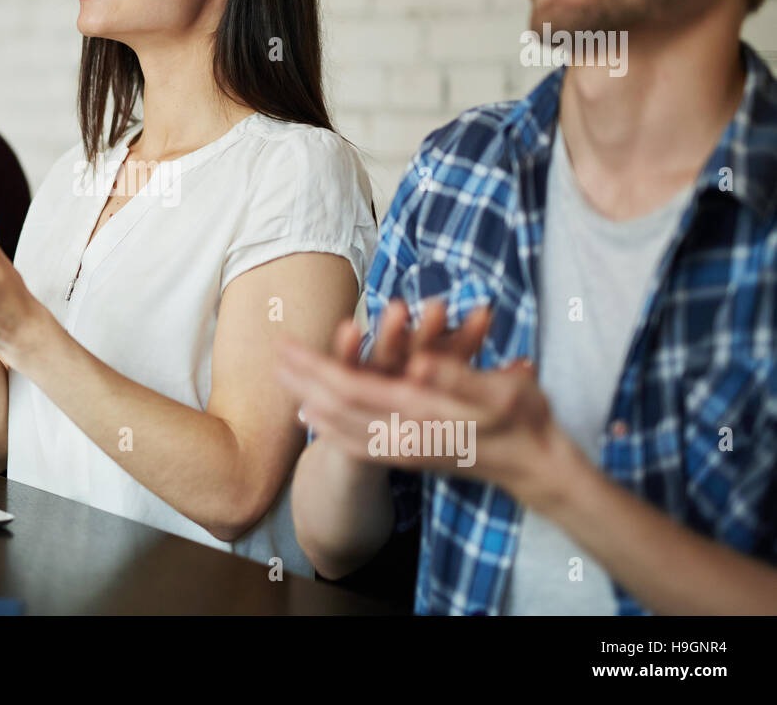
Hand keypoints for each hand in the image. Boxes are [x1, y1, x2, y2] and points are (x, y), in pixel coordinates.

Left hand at [276, 311, 571, 508]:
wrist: (538, 468)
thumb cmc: (526, 420)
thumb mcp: (501, 391)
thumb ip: (456, 377)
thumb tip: (416, 363)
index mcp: (417, 414)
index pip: (349, 386)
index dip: (315, 365)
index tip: (287, 344)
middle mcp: (402, 436)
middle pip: (336, 405)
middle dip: (303, 378)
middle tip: (273, 353)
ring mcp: (404, 449)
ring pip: (341, 425)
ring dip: (310, 398)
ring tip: (284, 380)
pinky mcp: (410, 455)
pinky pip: (358, 443)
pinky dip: (331, 429)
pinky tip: (316, 418)